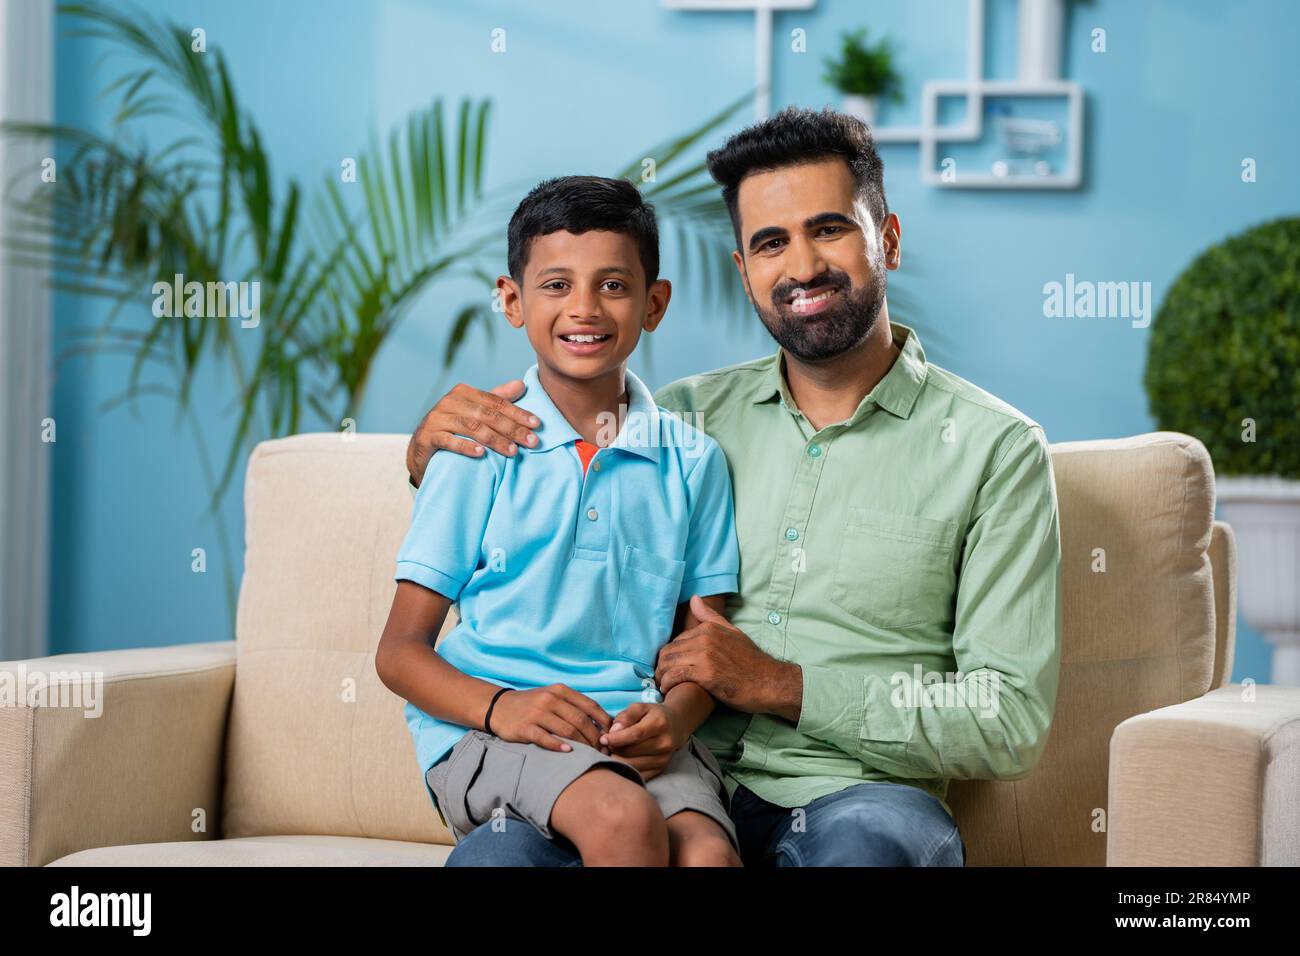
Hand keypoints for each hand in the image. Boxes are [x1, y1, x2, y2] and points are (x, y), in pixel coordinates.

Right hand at [406, 381, 540, 485]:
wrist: (423, 450)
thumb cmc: (455, 429)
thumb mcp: (476, 413)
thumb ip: (497, 399)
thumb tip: (521, 384)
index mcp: (464, 393)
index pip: (496, 402)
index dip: (518, 413)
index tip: (536, 424)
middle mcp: (449, 402)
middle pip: (486, 414)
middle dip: (512, 428)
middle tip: (531, 442)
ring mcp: (436, 419)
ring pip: (470, 427)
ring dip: (494, 439)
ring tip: (513, 451)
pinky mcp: (427, 437)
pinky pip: (448, 441)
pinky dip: (465, 446)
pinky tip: (481, 453)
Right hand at [489, 684, 611, 752]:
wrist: (499, 707)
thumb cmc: (533, 705)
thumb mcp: (553, 697)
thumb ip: (574, 706)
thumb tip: (602, 724)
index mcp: (561, 691)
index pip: (590, 706)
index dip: (604, 722)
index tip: (611, 736)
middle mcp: (550, 699)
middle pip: (581, 720)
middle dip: (596, 737)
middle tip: (603, 751)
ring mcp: (537, 713)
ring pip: (567, 730)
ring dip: (582, 745)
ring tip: (591, 755)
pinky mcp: (525, 727)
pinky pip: (545, 738)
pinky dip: (558, 746)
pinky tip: (568, 752)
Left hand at [599, 702, 682, 780]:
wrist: (676, 726)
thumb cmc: (653, 715)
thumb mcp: (640, 707)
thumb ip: (625, 716)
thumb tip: (613, 731)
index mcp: (659, 724)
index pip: (634, 735)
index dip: (616, 738)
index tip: (603, 739)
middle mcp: (664, 743)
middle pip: (630, 751)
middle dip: (614, 748)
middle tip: (606, 744)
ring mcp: (663, 759)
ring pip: (631, 765)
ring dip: (617, 759)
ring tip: (613, 750)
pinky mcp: (660, 769)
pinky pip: (637, 774)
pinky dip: (625, 768)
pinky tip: (621, 759)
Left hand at [655, 595, 803, 721]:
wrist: (769, 683)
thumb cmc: (752, 662)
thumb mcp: (733, 633)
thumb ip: (711, 617)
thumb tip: (694, 599)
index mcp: (708, 628)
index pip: (675, 640)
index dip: (670, 656)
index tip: (669, 667)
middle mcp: (704, 638)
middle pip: (668, 651)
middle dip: (661, 666)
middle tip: (661, 678)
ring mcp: (704, 655)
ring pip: (668, 663)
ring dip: (661, 676)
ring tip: (663, 685)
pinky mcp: (705, 674)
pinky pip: (675, 676)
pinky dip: (668, 683)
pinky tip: (668, 690)